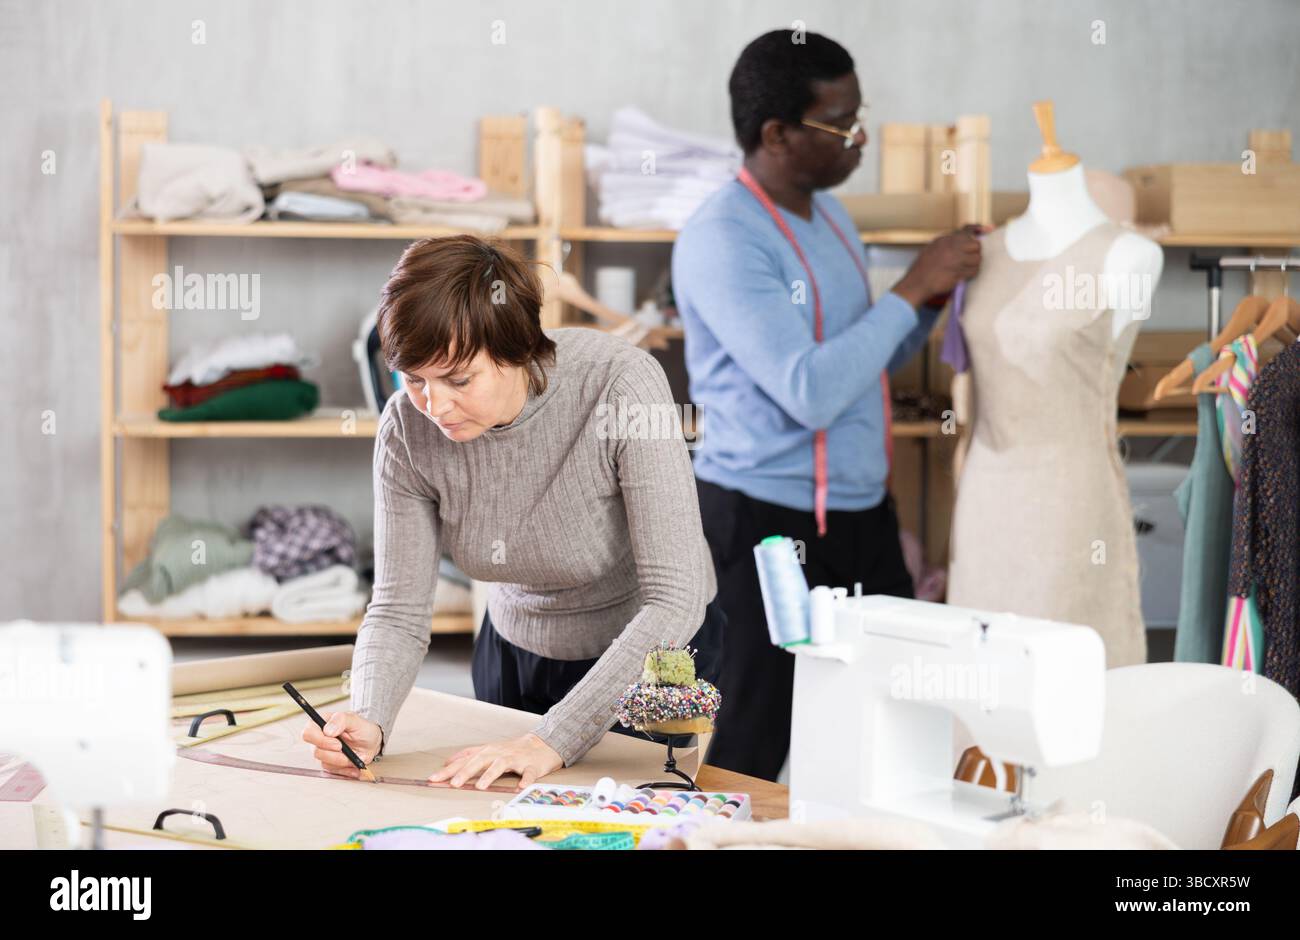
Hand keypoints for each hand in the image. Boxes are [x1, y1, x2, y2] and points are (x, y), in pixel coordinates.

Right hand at [303, 710, 382, 777]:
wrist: (371, 742)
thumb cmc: (362, 728)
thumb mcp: (355, 720)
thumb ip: (340, 720)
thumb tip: (327, 730)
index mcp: (321, 724)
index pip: (308, 733)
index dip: (321, 740)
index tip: (337, 743)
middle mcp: (319, 739)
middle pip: (316, 752)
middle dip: (335, 754)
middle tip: (347, 750)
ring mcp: (324, 752)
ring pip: (324, 763)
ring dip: (342, 762)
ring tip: (354, 756)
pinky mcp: (330, 764)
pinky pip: (333, 771)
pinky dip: (346, 769)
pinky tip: (354, 764)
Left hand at [428, 733, 563, 790]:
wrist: (543, 744)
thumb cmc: (512, 750)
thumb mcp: (489, 749)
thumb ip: (469, 755)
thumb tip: (448, 761)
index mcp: (488, 751)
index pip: (465, 760)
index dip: (449, 769)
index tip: (434, 778)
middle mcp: (499, 753)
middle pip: (479, 760)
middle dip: (465, 772)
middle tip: (453, 784)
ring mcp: (515, 759)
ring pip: (501, 765)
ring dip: (490, 775)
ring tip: (481, 786)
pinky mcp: (532, 765)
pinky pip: (529, 773)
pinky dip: (525, 779)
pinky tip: (520, 786)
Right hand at [893, 224, 988, 308]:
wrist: (917, 283)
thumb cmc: (922, 268)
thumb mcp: (932, 248)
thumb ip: (947, 243)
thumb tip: (965, 239)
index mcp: (945, 240)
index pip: (966, 230)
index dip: (979, 229)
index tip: (989, 229)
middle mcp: (951, 247)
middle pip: (976, 245)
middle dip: (975, 252)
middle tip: (969, 258)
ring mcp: (955, 260)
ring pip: (977, 258)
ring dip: (974, 264)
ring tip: (965, 268)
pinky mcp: (958, 273)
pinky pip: (974, 271)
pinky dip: (971, 273)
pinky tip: (964, 275)